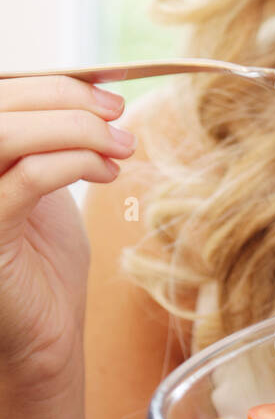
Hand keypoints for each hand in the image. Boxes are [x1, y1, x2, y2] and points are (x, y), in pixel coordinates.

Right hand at [0, 75, 137, 399]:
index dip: (51, 85)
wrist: (44, 334)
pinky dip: (76, 161)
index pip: (0, 93)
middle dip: (68, 100)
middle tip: (118, 116)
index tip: (107, 95)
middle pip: (0, 103)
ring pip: (6, 132)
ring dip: (75, 128)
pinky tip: (107, 173)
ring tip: (120, 146)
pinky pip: (28, 176)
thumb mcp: (41, 179)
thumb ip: (47, 134)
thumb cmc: (42, 259)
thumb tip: (85, 87)